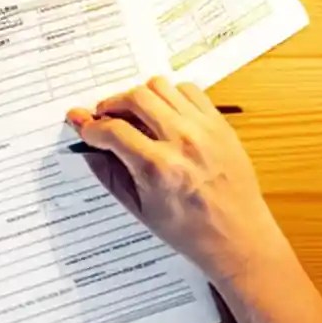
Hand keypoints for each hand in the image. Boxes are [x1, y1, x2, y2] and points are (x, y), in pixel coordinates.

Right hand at [66, 76, 288, 286]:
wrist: (237, 236)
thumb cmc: (189, 230)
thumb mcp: (138, 208)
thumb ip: (108, 171)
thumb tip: (86, 143)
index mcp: (158, 168)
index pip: (112, 130)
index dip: (91, 127)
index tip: (84, 127)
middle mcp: (182, 142)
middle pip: (134, 97)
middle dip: (111, 104)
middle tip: (105, 118)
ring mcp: (204, 129)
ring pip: (160, 86)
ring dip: (140, 97)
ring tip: (134, 115)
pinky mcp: (219, 124)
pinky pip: (189, 90)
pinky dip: (170, 96)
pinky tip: (164, 114)